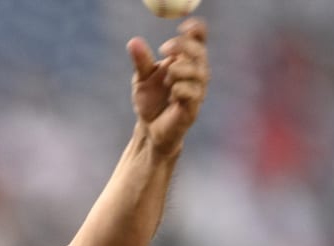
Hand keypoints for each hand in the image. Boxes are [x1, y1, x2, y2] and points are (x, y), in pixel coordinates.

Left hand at [127, 18, 208, 156]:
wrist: (149, 130)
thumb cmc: (150, 101)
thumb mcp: (142, 78)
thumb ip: (141, 61)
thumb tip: (134, 41)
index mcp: (186, 62)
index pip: (199, 40)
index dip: (195, 31)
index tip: (182, 27)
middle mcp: (196, 74)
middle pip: (200, 52)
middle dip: (183, 47)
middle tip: (164, 48)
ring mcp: (197, 91)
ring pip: (198, 72)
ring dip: (179, 71)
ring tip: (166, 80)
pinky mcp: (193, 108)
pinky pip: (191, 93)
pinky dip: (180, 89)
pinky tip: (172, 94)